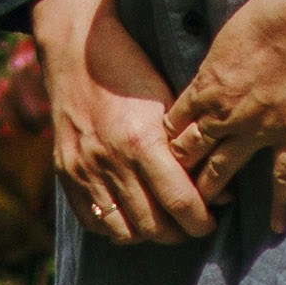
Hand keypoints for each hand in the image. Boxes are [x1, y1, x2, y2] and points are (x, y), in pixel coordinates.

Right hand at [31, 0, 213, 246]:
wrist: (76, 52)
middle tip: (192, 222)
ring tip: (163, 220)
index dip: (201, 221)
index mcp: (141, 141)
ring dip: (148, 233)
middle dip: (179, 231)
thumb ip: (188, 148)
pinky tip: (131, 213)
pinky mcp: (66, 173)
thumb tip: (219, 193)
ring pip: (123, 231)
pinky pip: (93, 221)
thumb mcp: (167, 102)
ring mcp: (84, 171)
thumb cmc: (130, 71)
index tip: (210, 220)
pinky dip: (116, 226)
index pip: (180, 202)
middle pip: (153, 225)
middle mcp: (110, 162)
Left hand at [163, 0, 285, 235]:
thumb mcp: (222, 42)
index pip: (172, 127)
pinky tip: (275, 228)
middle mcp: (224, 114)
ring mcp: (258, 128)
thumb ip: (210, 72)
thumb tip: (203, 83)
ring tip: (200, 214)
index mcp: (204, 88)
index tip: (157, 161)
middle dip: (176, 175)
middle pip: (189, 153)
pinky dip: (279, 205)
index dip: (162, 147)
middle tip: (168, 195)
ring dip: (209, 191)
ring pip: (223, 169)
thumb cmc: (264, 16)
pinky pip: (282, 177)